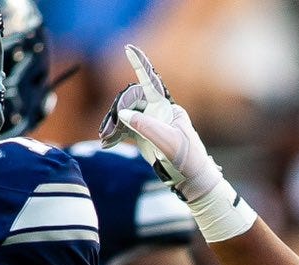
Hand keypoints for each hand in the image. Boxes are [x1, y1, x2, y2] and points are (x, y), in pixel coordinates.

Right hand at [102, 46, 228, 207]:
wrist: (193, 182)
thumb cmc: (187, 161)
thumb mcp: (168, 144)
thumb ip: (146, 127)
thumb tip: (123, 113)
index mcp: (167, 108)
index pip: (151, 83)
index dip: (140, 65)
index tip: (129, 48)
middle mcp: (157, 111)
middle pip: (130, 100)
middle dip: (117, 111)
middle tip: (109, 129)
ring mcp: (149, 122)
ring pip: (124, 114)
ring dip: (113, 124)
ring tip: (106, 138)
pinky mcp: (143, 135)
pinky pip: (123, 127)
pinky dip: (114, 133)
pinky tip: (107, 142)